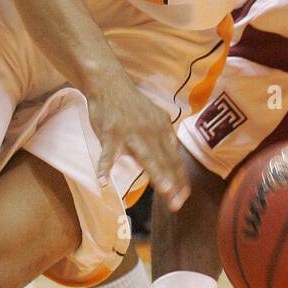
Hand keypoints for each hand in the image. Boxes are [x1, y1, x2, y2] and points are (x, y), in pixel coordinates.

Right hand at [87, 73, 189, 210]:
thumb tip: (173, 156)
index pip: (174, 158)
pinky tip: (102, 182)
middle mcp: (151, 132)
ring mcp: (130, 133)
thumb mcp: (155, 117)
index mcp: (162, 130)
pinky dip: (104, 167)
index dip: (180, 178)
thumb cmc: (131, 105)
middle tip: (177, 204)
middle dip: (172, 183)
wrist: (109, 83)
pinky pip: (107, 154)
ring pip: (145, 155)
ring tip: (163, 189)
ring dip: (156, 172)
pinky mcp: (111, 133)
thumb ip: (163, 137)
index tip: (185, 196)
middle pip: (164, 161)